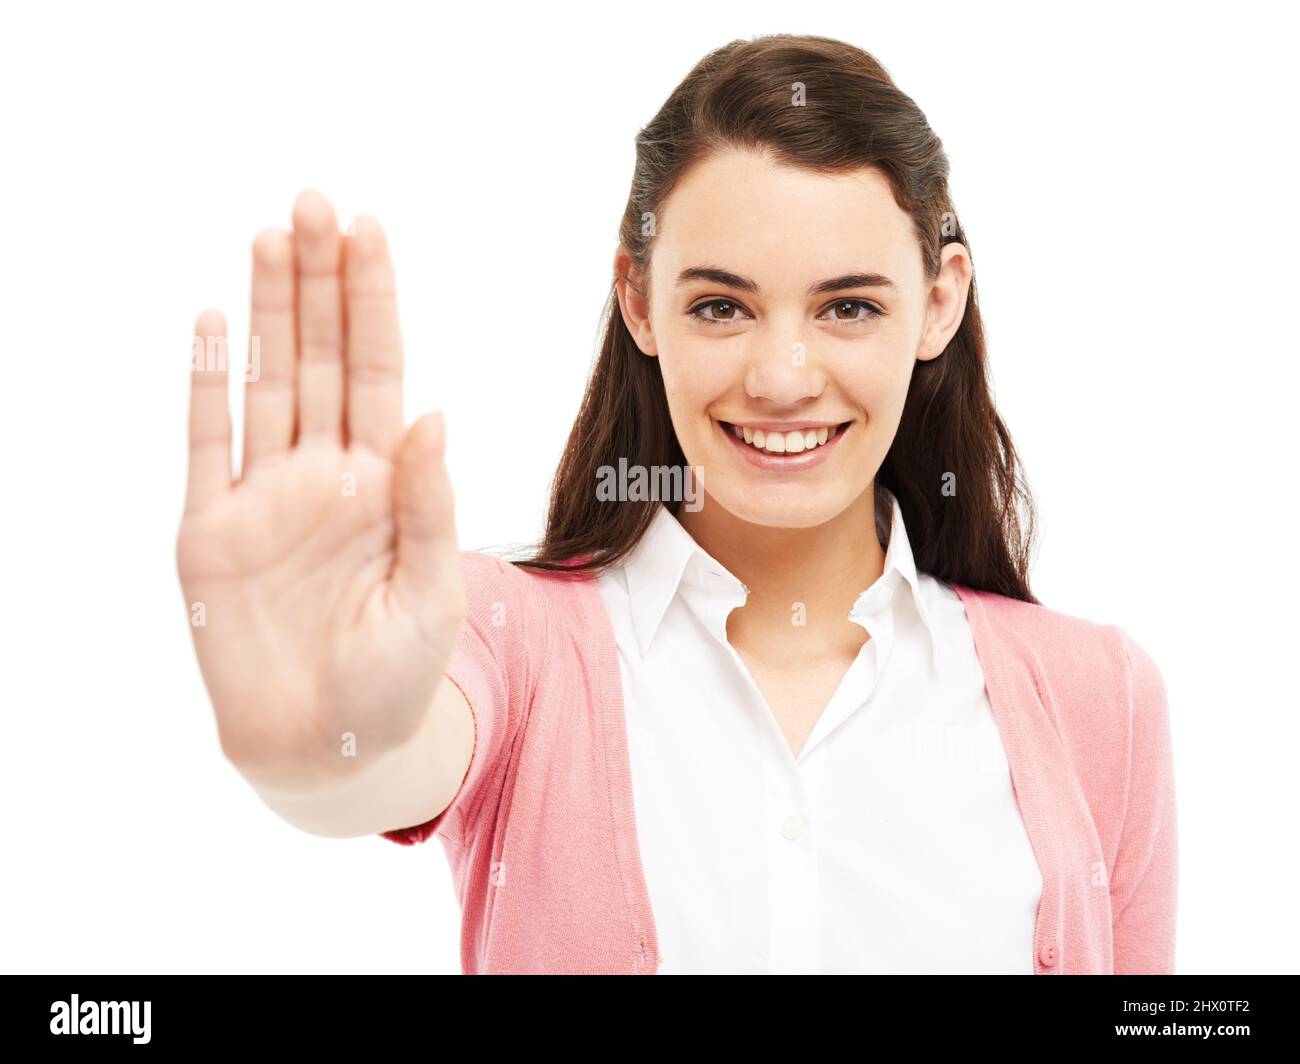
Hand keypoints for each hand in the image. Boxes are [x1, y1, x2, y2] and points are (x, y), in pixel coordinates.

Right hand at [176, 189, 464, 786]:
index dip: (373, 302)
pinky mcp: (211, 531)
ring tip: (269, 236)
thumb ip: (429, 504)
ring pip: (265, 381)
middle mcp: (324, 472)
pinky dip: (205, 385)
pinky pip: (205, 444)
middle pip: (321, 357)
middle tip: (314, 203)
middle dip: (318, 281)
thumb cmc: (395, 674)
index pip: (379, 370)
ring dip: (266, 312)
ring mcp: (265, 495)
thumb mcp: (430, 591)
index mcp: (384, 481)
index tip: (369, 231)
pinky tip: (209, 324)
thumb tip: (434, 414)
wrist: (328, 746)